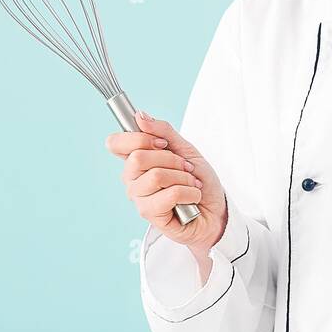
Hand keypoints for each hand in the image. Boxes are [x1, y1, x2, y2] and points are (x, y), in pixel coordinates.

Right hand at [106, 110, 227, 256]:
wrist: (216, 210)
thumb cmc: (199, 181)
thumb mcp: (186, 149)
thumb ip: (163, 131)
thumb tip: (140, 116)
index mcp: (137, 161)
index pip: (115, 143)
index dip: (137, 138)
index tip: (162, 143)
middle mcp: (133, 180)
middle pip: (137, 158)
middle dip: (171, 159)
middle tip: (186, 167)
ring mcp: (139, 198)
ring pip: (156, 176)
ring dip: (184, 178)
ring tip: (191, 184)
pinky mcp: (151, 215)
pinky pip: (169, 195)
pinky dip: (189, 193)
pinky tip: (192, 199)